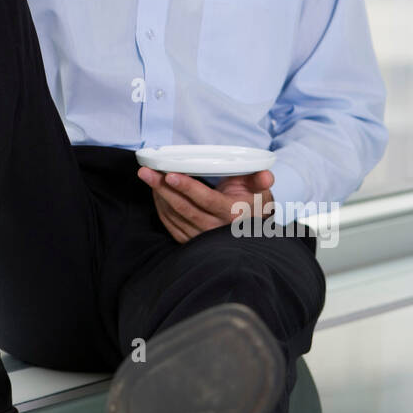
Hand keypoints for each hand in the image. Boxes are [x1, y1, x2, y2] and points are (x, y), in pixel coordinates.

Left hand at [137, 166, 274, 244]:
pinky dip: (161, 207)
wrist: (250, 229)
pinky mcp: (190, 241)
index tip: (170, 175)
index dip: (188, 188)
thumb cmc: (252, 204)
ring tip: (148, 176)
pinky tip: (156, 192)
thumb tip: (265, 176)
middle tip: (146, 172)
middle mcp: (215, 229)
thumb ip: (260, 181)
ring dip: (159, 196)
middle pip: (184, 208)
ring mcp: (201, 237)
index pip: (206, 200)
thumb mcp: (260, 191)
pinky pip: (171, 225)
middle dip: (163, 189)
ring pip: (175, 216)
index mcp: (232, 213)